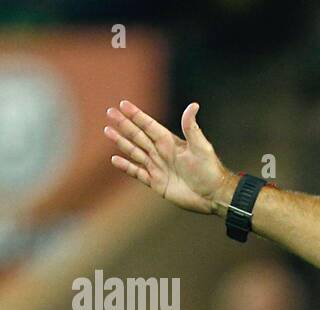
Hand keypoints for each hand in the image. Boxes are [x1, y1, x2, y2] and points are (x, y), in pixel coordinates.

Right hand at [104, 100, 233, 214]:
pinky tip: (115, 159)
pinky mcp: (157, 183)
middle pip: (138, 136)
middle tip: (109, 112)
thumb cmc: (210, 170)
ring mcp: (158, 167)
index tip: (124, 104)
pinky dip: (126, 166)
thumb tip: (193, 105)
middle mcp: (162, 153)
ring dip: (121, 142)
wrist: (213, 195)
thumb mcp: (201, 147)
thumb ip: (192, 127)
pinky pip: (138, 173)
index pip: (150, 125)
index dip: (137, 115)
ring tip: (107, 130)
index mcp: (171, 142)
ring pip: (135, 152)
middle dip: (124, 124)